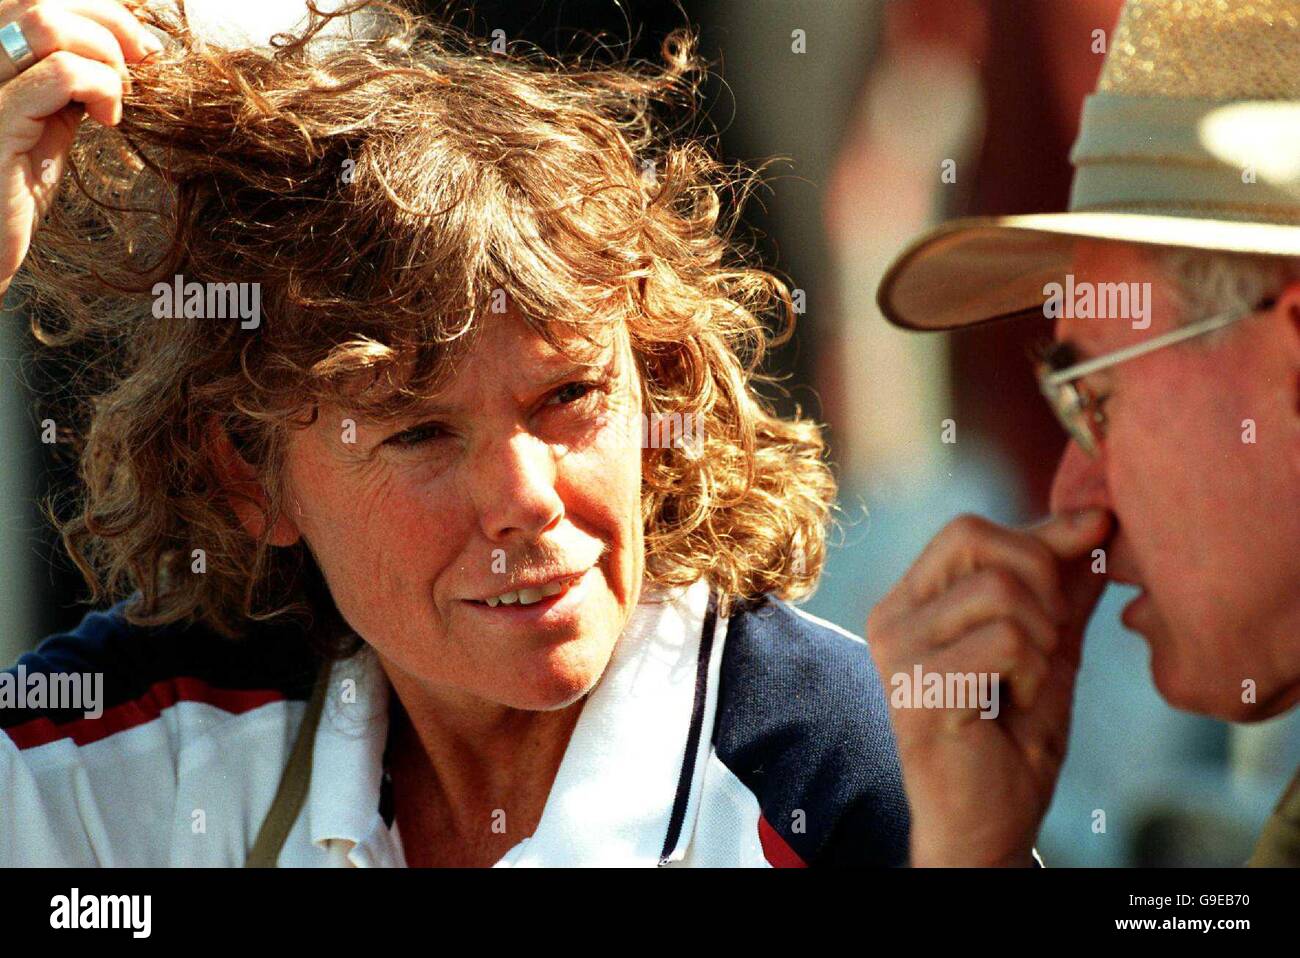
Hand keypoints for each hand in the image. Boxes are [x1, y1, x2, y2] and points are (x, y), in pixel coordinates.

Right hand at [0, 0, 160, 293]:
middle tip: (142, 61)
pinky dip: (100, 88)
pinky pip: (59, 75)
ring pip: (46, 23)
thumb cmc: (14, 188)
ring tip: (117, 95)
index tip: (139, 40)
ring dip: (104, 53)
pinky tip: (105, 121)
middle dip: (108, 19)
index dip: (97, 6)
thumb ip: (68, 82)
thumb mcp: (48, 121)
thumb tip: (119, 46)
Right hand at [867, 508, 1112, 865]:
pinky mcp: (918, 689)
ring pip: (1001, 592)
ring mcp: (897, 653)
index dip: (1038, 536)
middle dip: (1040, 579)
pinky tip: (1013, 707)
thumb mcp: (1046, 647)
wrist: (987, 826)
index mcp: (909, 602)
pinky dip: (1034, 674)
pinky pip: (1007, 641)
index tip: (1093, 541)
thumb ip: (1062, 585)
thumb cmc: (1010, 739)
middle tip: (1047, 642)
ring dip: (1043, 640)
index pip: (969, 530)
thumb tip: (1098, 517)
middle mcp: (890, 618)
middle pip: (976, 538)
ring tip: (1026, 683)